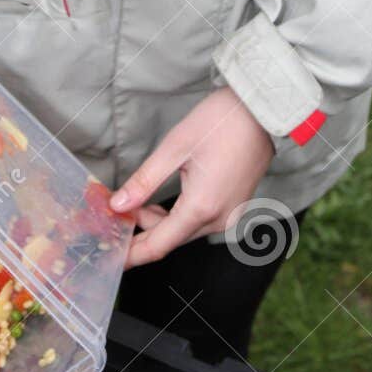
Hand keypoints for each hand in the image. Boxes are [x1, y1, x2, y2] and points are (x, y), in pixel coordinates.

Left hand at [109, 87, 275, 267]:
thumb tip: (117, 205)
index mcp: (202, 207)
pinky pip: (199, 221)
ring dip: (159, 220)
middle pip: (170, 238)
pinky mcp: (234, 208)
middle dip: (141, 228)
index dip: (131, 256)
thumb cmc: (220, 122)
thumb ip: (144, 181)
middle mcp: (219, 219)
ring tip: (139, 197)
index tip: (110, 260)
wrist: (261, 111)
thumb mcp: (174, 148)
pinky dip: (178, 215)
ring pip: (184, 230)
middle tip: (117, 207)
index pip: (158, 246)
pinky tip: (163, 199)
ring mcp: (229, 215)